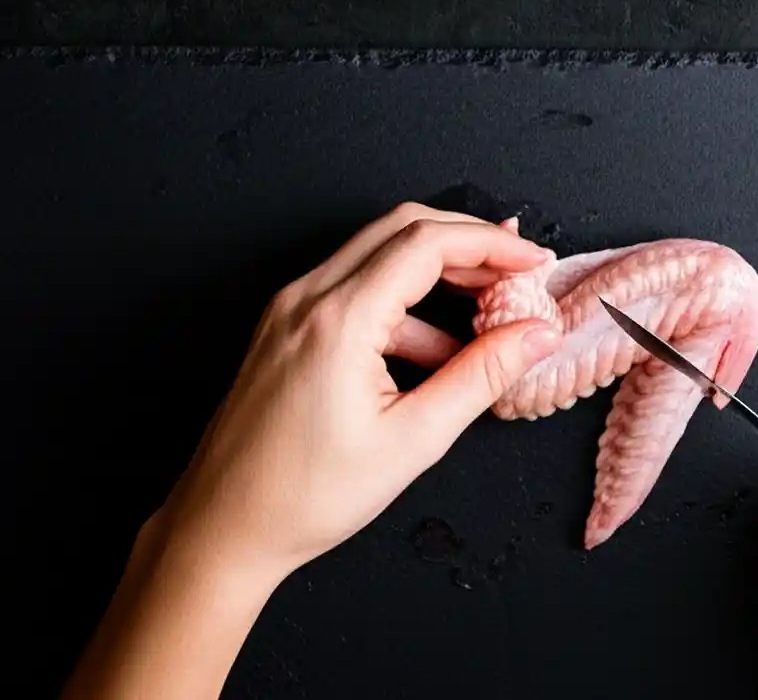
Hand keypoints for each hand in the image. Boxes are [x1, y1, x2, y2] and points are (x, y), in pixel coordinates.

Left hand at [64, 202, 561, 698]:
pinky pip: (353, 290)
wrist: (222, 529)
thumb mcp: (412, 440)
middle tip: (516, 271)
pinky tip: (434, 352)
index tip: (532, 261)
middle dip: (468, 242)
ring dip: (437, 273)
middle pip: (402, 229)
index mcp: (338, 320)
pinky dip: (402, 304)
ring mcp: (289, 311)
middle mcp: (306, 299)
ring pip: (377, 255)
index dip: (491, 243)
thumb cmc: (304, 497)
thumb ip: (480, 377)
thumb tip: (535, 336)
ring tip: (486, 318)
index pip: (427, 243)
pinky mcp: (284, 329)